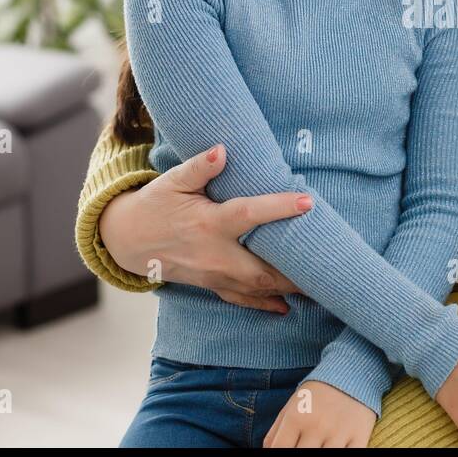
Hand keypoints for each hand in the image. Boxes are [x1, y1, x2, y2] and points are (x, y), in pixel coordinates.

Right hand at [99, 143, 311, 311]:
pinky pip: (242, 299)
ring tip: (321, 287)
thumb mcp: (172, 181)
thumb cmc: (156, 204)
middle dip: (295, 270)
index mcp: (208, 222)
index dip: (278, 208)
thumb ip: (198, 167)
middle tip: (329, 265)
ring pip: (256, 287)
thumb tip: (221, 150)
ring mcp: (213, 274)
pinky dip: (266, 304)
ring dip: (288, 288)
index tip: (308, 201)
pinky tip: (288, 306)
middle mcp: (213, 254)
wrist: (128, 240)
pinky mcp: (211, 285)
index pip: (248, 214)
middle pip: (260, 267)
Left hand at [263, 381, 376, 446]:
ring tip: (318, 449)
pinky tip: (335, 450)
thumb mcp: (291, 407)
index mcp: (296, 418)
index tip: (283, 456)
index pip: (279, 450)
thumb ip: (275, 433)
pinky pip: (351, 456)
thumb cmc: (317, 395)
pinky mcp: (359, 436)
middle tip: (304, 448)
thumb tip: (267, 452)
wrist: (353, 374)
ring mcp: (339, 433)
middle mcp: (316, 426)